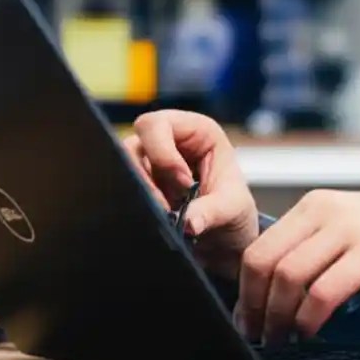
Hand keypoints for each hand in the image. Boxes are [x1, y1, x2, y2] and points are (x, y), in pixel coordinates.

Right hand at [122, 110, 258, 278]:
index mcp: (197, 130)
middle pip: (133, 144)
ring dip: (144, 193)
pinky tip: (160, 217)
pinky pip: (127, 189)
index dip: (163, 153)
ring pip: (125, 168)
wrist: (227, 235)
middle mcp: (169, 140)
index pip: (158, 124)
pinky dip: (140, 203)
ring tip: (169, 213)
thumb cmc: (234, 210)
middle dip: (148, 178)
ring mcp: (152, 162)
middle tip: (169, 206)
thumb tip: (188, 224)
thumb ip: (211, 212)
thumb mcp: (232, 209)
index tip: (184, 184)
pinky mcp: (143, 184)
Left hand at [238, 190, 359, 342]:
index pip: (261, 246)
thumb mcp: (357, 228)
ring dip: (278, 317)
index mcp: (316, 204)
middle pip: (264, 262)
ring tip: (281, 340)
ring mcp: (349, 230)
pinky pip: (324, 292)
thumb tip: (285, 292)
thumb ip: (322, 247)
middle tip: (257, 336)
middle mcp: (326, 210)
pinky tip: (311, 333)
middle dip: (253, 306)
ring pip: (288, 277)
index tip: (247, 318)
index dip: (246, 288)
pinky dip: (309, 319)